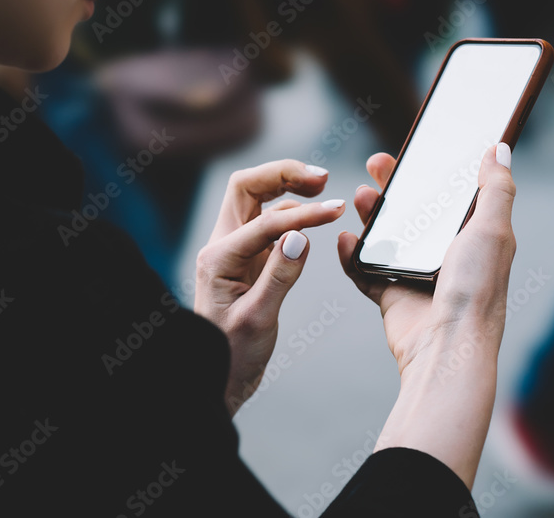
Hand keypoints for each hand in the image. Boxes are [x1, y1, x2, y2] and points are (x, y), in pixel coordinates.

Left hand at [195, 160, 346, 415]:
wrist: (218, 379)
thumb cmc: (232, 354)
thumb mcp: (258, 319)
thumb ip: (279, 276)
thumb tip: (301, 235)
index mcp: (218, 258)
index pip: (264, 221)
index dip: (303, 214)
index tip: (335, 211)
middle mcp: (222, 246)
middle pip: (247, 187)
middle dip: (283, 174)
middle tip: (322, 178)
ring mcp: (234, 249)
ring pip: (257, 200)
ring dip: (287, 188)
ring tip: (323, 192)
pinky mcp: (248, 258)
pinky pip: (268, 222)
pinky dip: (291, 212)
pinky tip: (313, 217)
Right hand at [337, 144, 516, 487]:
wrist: (448, 348)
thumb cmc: (477, 289)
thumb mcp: (492, 229)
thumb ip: (496, 188)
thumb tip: (501, 148)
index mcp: (473, 238)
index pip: (448, 196)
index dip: (430, 172)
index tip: (412, 151)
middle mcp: (445, 257)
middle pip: (413, 213)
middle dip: (393, 187)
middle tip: (375, 163)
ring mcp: (416, 277)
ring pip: (386, 238)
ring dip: (371, 216)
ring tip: (359, 197)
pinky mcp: (392, 297)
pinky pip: (364, 271)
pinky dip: (351, 255)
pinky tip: (344, 238)